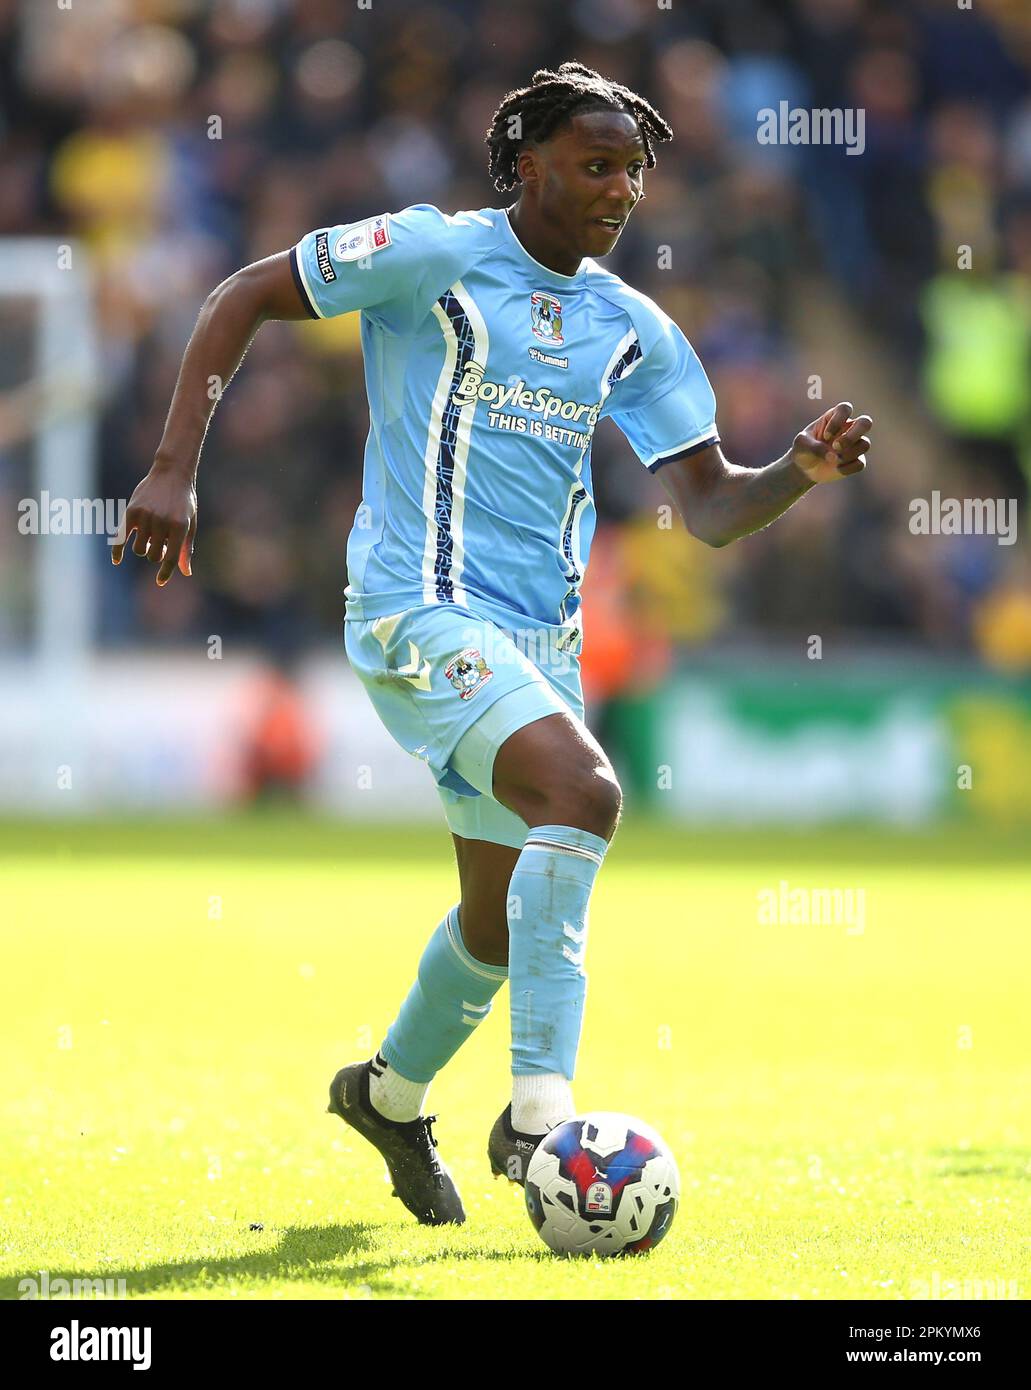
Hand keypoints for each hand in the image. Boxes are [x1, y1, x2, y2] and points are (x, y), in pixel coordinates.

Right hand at [111, 459, 197, 585]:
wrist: (172, 473)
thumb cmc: (184, 502)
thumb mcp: (190, 524)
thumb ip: (186, 548)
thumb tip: (185, 572)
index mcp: (179, 527)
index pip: (170, 558)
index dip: (165, 572)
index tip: (160, 581)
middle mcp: (161, 522)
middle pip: (152, 555)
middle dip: (155, 554)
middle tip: (161, 542)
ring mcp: (145, 516)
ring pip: (138, 549)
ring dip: (143, 547)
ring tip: (151, 535)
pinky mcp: (131, 511)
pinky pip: (121, 537)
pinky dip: (118, 550)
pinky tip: (117, 561)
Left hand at [790, 401, 872, 484]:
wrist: (804, 469)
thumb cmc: (803, 449)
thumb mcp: (802, 445)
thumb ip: (815, 447)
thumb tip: (833, 456)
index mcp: (834, 417)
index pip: (845, 409)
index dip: (837, 421)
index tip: (825, 436)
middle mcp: (848, 428)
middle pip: (865, 422)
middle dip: (852, 436)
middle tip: (836, 446)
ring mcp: (854, 445)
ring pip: (865, 444)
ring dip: (849, 454)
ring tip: (833, 460)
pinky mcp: (856, 460)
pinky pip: (861, 463)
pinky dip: (848, 468)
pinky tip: (837, 469)